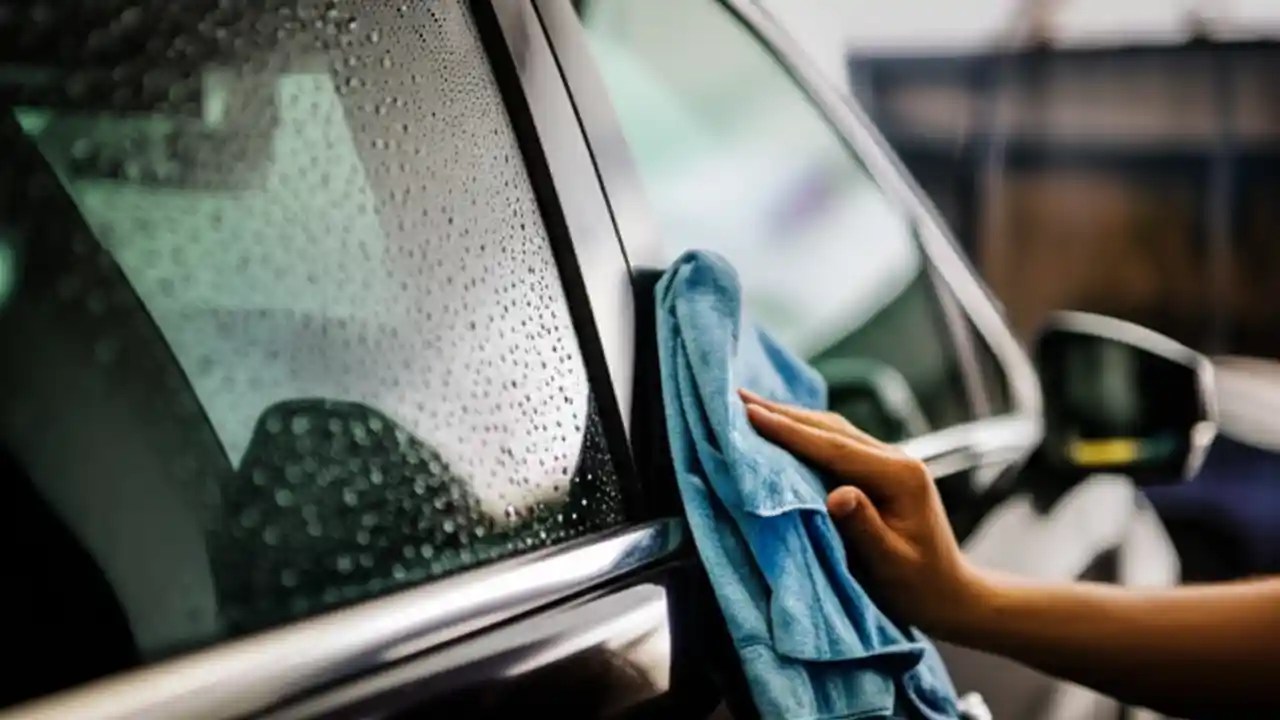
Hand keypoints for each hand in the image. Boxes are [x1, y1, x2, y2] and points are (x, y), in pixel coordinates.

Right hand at [740, 389, 988, 636]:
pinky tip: (785, 428)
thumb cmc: (919, 587)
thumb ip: (864, 527)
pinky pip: (838, 444)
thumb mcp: (890, 563)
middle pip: (831, 428)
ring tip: (752, 406)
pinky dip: (806, 433)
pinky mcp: (881, 471)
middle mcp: (896, 460)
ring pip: (834, 430)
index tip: (751, 414)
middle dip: (783, 413)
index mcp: (899, 477)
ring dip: (793, 418)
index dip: (789, 431)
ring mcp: (890, 461)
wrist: (950, 595)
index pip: (834, 447)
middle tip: (738, 398)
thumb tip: (837, 494)